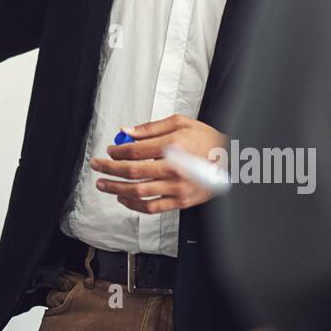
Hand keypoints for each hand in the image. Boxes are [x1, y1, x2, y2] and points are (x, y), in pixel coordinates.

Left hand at [90, 114, 227, 211]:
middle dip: (109, 169)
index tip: (110, 151)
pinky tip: (123, 198)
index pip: (136, 151)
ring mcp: (178, 188)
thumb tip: (126, 131)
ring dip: (116, 188)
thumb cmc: (208, 140)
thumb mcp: (181, 122)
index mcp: (174, 146)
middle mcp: (175, 169)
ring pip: (139, 192)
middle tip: (97, 166)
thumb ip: (151, 128)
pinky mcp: (181, 202)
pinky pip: (152, 207)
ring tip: (103, 184)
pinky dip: (134, 205)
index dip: (117, 152)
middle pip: (133, 172)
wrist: (233, 160)